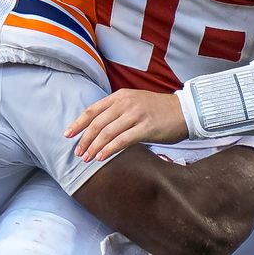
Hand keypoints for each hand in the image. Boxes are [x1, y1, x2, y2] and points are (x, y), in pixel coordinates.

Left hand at [67, 88, 187, 161]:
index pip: (93, 110)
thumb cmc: (159, 110)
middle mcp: (126, 103)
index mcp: (120, 96)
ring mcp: (136, 115)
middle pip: (97, 123)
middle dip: (85, 139)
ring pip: (107, 132)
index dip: (79, 123)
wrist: (185, 110)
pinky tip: (102, 157)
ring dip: (94, 147)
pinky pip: (122, 140)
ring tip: (87, 158)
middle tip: (78, 153)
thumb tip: (98, 129)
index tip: (68, 135)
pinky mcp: (146, 128)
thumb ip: (117, 112)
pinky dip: (109, 149)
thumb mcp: (135, 103)